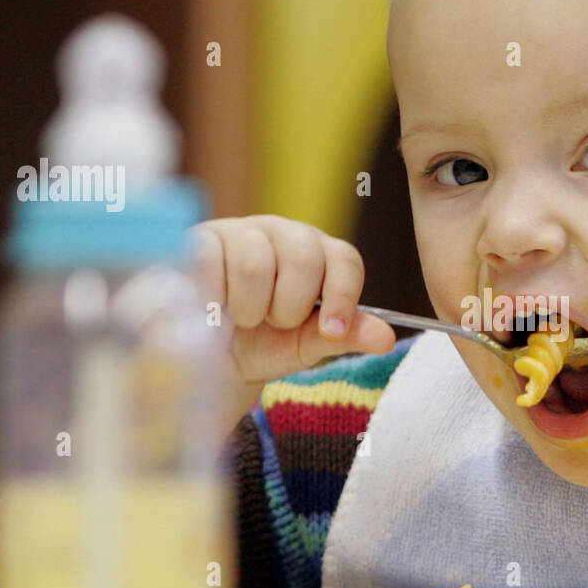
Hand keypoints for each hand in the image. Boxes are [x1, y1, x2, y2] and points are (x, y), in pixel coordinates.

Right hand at [191, 215, 397, 387]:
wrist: (210, 356)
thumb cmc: (265, 344)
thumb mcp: (307, 345)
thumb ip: (346, 336)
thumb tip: (386, 338)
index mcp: (321, 255)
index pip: (345, 260)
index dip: (342, 297)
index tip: (330, 332)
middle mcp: (285, 233)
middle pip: (304, 257)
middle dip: (289, 307)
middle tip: (274, 323)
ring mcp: (243, 231)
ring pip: (255, 263)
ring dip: (250, 308)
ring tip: (243, 318)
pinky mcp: (201, 238)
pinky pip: (211, 262)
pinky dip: (214, 299)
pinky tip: (213, 309)